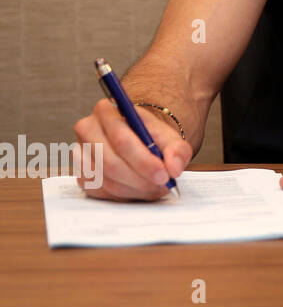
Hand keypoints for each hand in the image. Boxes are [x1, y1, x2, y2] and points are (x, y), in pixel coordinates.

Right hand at [73, 98, 191, 200]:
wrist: (140, 141)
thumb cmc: (152, 137)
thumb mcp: (171, 138)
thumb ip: (177, 150)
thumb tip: (174, 168)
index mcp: (106, 111)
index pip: (122, 140)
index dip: (143, 161)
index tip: (164, 175)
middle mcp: (87, 130)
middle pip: (110, 163)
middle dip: (140, 179)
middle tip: (162, 184)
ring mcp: (81, 154)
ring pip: (106, 180)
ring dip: (135, 188)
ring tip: (156, 187)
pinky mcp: (81, 175)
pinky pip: (101, 192)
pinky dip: (124, 195)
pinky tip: (140, 189)